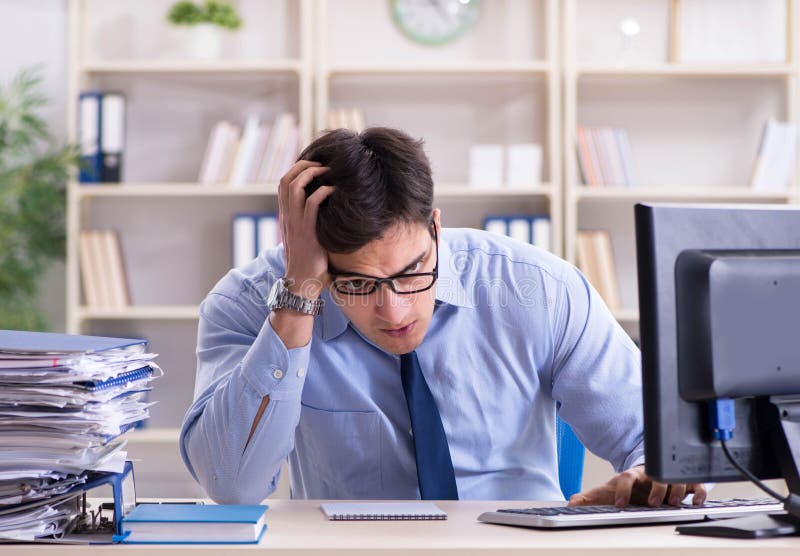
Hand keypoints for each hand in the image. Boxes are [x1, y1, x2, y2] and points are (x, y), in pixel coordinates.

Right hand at [277, 160, 334, 299]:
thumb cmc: (309, 261)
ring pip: (295, 188)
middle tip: (322, 164)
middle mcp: (288, 217)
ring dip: (312, 174)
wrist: (302, 283)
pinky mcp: (308, 232)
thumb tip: (324, 210)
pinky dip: (323, 192)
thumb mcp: (304, 236)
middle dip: (303, 165)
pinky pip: (312, 204)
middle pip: (286, 180)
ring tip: (328, 171)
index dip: (296, 169)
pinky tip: (334, 191)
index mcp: (286, 216)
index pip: (283, 183)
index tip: (314, 165)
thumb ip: (308, 222)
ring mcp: (296, 224)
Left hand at [567, 465, 706, 507]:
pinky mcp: (685, 482)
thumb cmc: (630, 485)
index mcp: (631, 475)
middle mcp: (650, 474)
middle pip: (653, 476)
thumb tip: (571, 502)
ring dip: (675, 490)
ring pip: (674, 478)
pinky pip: (694, 483)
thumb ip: (591, 497)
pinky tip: (696, 500)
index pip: (625, 478)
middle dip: (654, 489)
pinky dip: (697, 491)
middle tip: (652, 503)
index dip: (621, 490)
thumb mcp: (609, 489)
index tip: (620, 504)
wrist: (648, 472)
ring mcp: (668, 477)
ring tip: (674, 503)